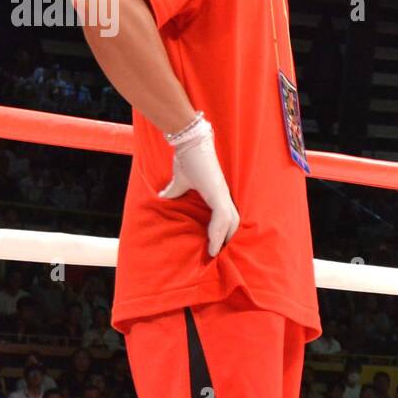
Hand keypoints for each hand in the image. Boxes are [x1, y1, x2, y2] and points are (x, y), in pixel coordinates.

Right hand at [158, 114, 240, 256]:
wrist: (188, 142)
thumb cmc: (187, 159)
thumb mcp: (179, 181)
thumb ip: (173, 191)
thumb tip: (162, 198)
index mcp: (217, 194)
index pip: (226, 216)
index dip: (223, 231)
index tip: (216, 247)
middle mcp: (223, 196)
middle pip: (234, 222)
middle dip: (229, 238)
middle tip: (221, 255)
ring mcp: (222, 194)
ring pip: (231, 222)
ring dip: (225, 239)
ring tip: (216, 254)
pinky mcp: (218, 192)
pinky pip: (223, 217)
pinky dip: (219, 232)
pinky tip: (214, 245)